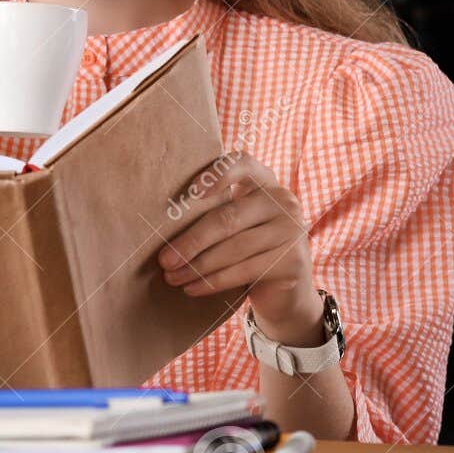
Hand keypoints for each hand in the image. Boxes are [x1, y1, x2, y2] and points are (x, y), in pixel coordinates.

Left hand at [157, 151, 324, 344]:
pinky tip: (192, 288)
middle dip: (191, 241)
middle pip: (228, 217)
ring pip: (233, 248)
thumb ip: (217, 210)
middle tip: (164, 260)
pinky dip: (213, 281)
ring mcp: (291, 230)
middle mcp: (282, 201)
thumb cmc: (250, 249)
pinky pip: (243, 271)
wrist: (287, 289)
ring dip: (197, 266)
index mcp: (264, 181)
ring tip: (172, 277)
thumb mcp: (239, 222)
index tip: (192, 191)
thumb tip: (162, 223)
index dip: (217, 173)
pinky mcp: (291, 261)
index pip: (242, 163)